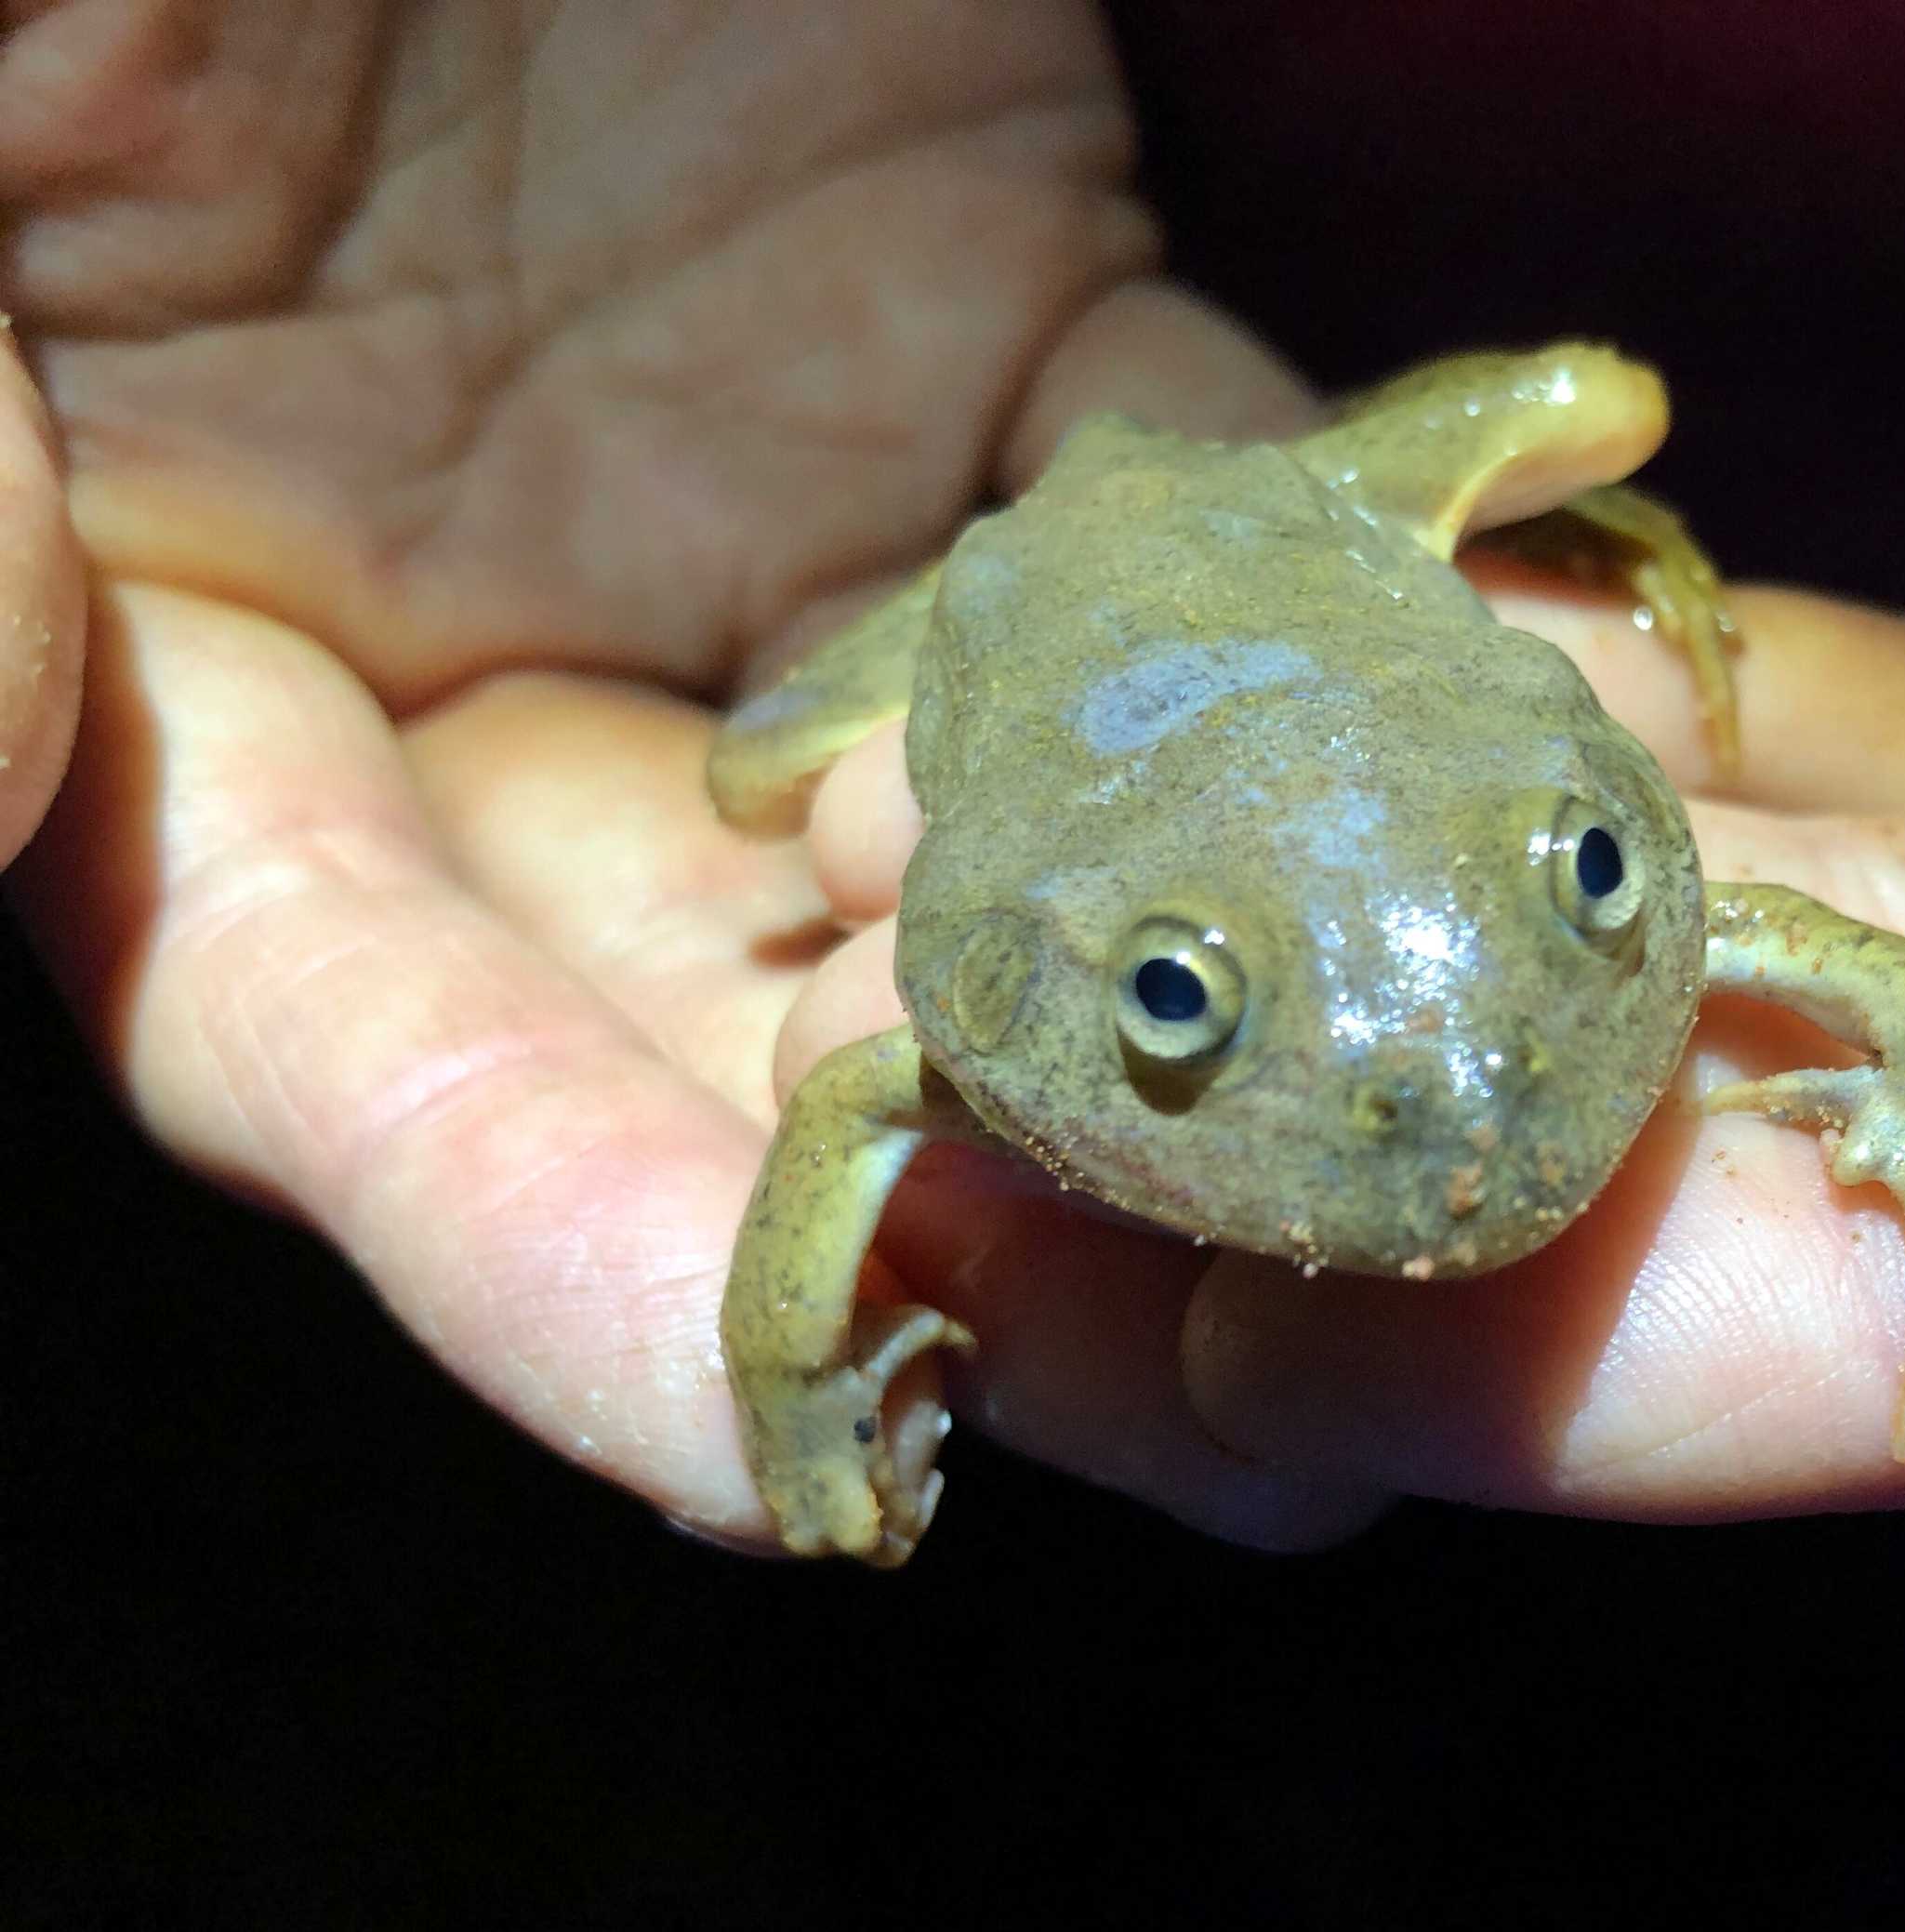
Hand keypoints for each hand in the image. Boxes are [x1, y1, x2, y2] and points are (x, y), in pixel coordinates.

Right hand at [3, 1, 1374, 1547]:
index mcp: (183, 611)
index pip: (344, 1024)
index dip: (534, 1228)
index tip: (764, 1424)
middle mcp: (486, 615)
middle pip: (716, 1002)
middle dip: (952, 1208)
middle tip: (1217, 1402)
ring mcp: (764, 484)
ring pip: (991, 820)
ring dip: (1204, 992)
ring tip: (1413, 1168)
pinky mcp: (995, 318)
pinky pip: (1193, 522)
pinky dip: (1338, 635)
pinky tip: (1505, 758)